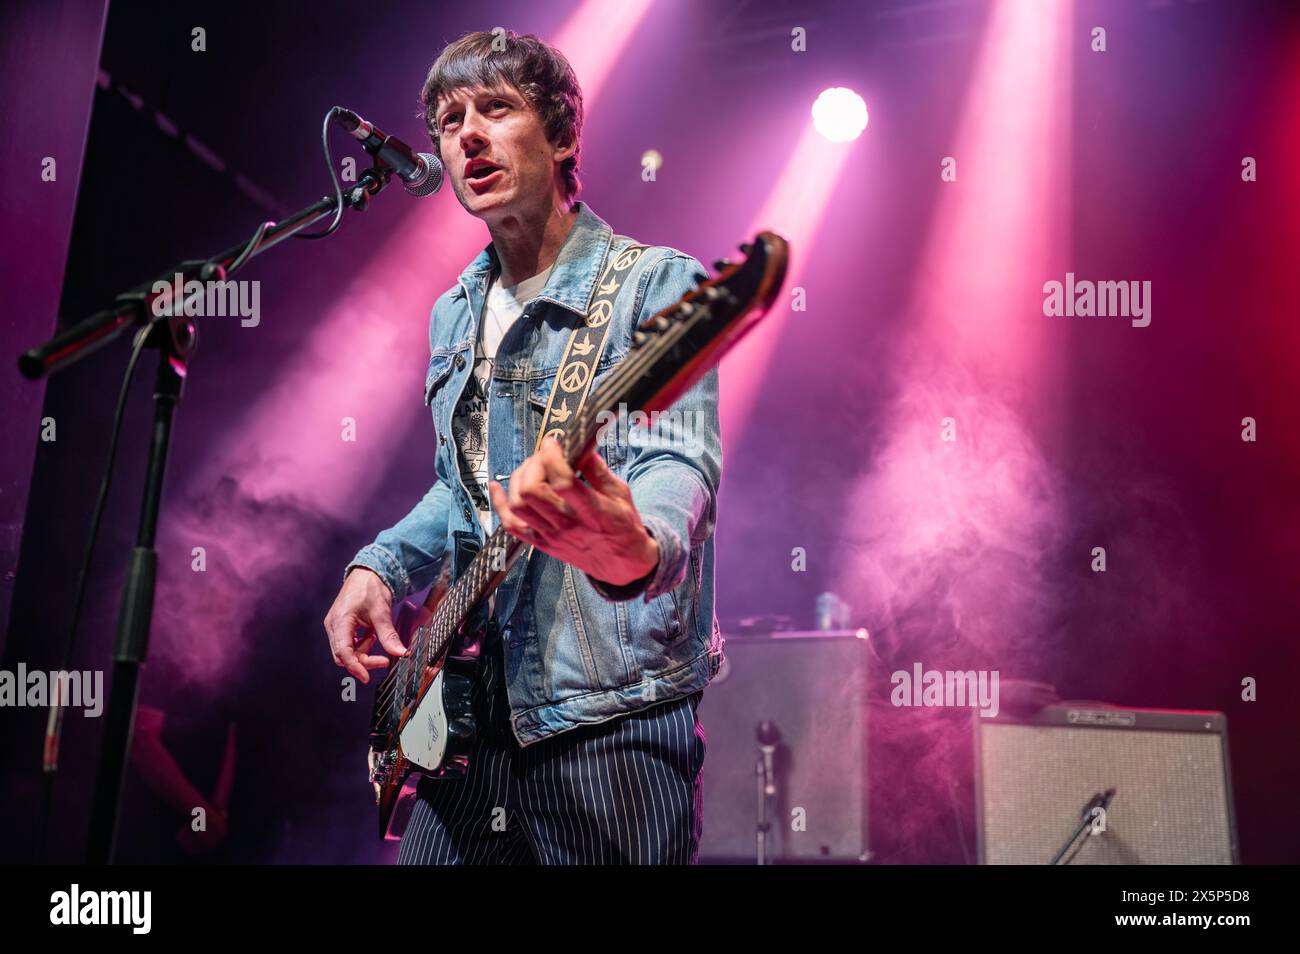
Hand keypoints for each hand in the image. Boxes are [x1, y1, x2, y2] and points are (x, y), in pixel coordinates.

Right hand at [324, 567, 406, 683]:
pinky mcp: (341, 625)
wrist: (369, 572)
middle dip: (363, 661)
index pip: (343, 652)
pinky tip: (371, 635)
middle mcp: (334, 625)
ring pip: (347, 651)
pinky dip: (361, 644)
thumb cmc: (370, 587)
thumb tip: (399, 652)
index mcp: (340, 621)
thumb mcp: (382, 612)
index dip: (355, 667)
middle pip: (344, 655)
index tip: (367, 677)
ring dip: (363, 651)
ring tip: (376, 638)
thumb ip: (388, 635)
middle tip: (384, 660)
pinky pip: (349, 643)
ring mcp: (336, 625)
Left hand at [489, 436, 658, 586]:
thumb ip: (597, 469)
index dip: (552, 457)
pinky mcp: (542, 544)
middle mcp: (568, 525)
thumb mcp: (620, 493)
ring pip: (518, 505)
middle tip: (544, 456)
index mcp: (592, 512)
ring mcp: (552, 536)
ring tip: (532, 468)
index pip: (563, 482)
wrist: (622, 564)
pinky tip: (498, 487)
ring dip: (518, 479)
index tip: (553, 443)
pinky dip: (500, 504)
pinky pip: (511, 525)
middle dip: (533, 465)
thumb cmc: (623, 526)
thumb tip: (579, 445)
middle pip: (532, 492)